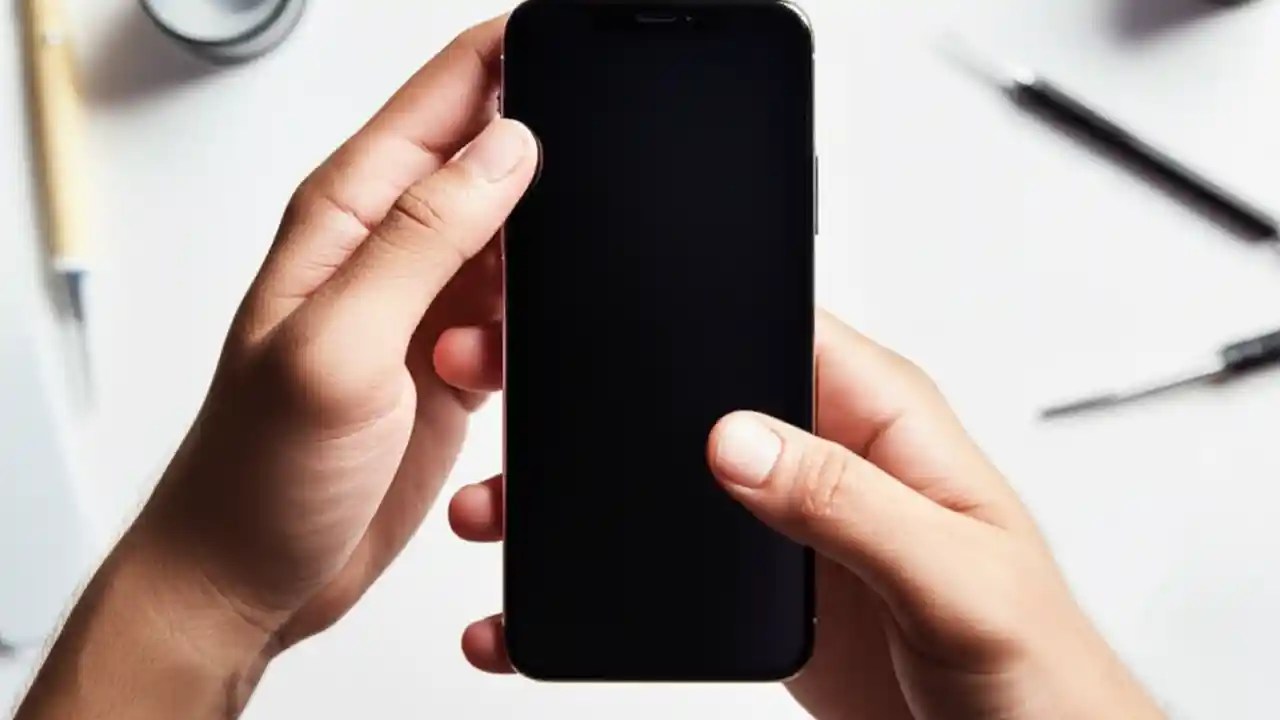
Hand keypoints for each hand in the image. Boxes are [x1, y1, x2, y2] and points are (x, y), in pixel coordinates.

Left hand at [19, 16, 535, 718]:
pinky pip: (518, 318)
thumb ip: (425, 237)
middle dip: (535, 193)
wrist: (253, 573)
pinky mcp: (451, 362)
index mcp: (347, 214)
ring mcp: (422, 306)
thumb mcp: (341, 342)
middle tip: (512, 265)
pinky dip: (522, 342)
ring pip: (520, 247)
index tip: (569, 60)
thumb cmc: (258, 470)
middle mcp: (386, 248)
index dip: (507, 63)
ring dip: (527, 289)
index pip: (440, 97)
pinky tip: (480, 377)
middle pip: (492, 164)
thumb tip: (507, 150)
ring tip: (469, 349)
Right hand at [449, 312, 1163, 718]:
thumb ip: (849, 501)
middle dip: (600, 401)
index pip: (774, 328)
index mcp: (882, 419)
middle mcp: (826, 457)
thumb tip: (737, 441)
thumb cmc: (1032, 667)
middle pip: (696, 399)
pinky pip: (667, 564)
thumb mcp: (953, 576)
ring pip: (662, 479)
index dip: (689, 309)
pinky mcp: (755, 591)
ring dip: (583, 492)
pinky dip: (606, 578)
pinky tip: (550, 600)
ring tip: (500, 504)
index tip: (598, 313)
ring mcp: (784, 524)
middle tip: (515, 396)